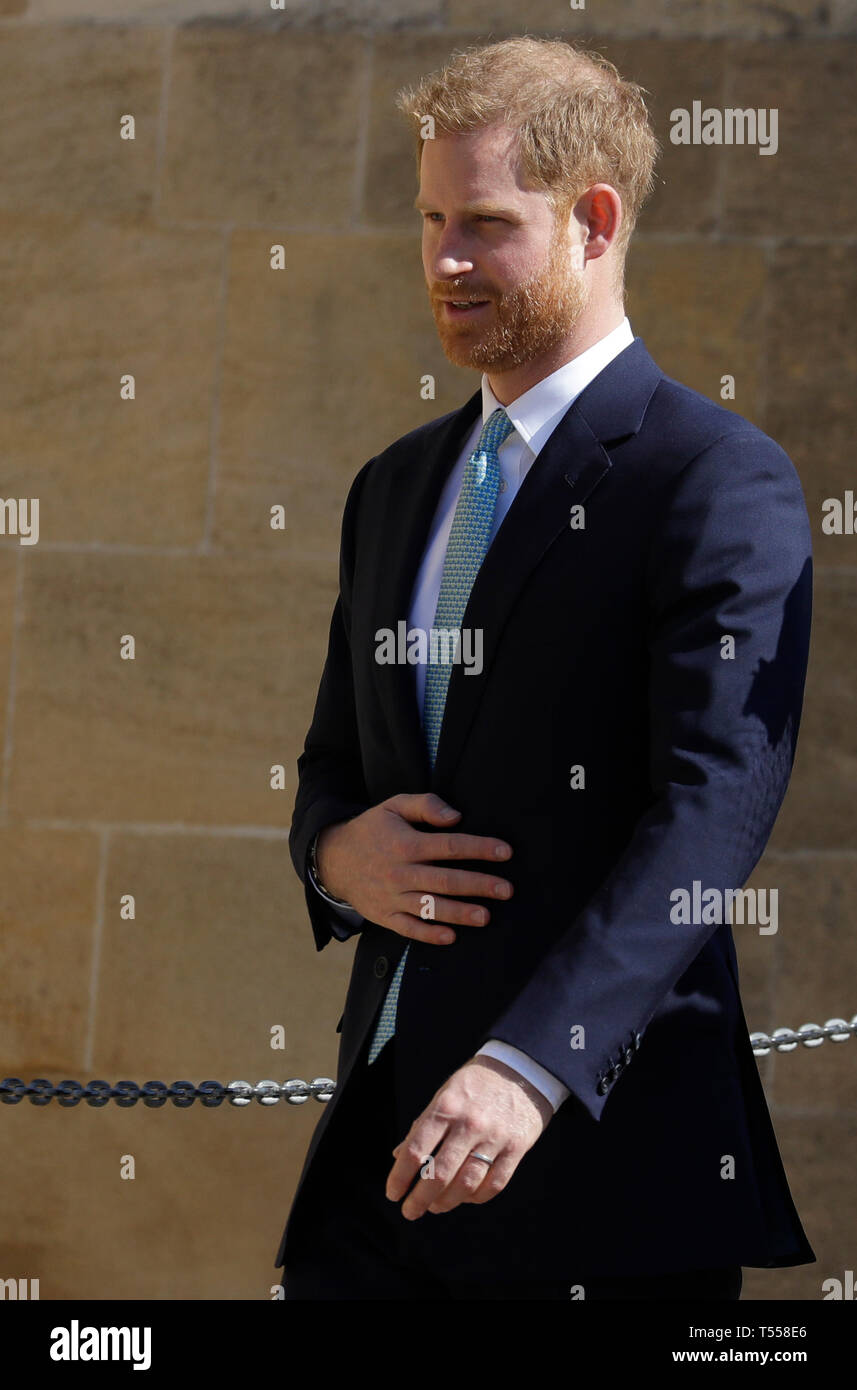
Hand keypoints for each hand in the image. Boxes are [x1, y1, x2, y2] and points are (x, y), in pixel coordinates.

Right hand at [315, 793, 513, 945]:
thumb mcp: (394, 806)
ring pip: (430, 907)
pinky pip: (408, 928)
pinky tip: (451, 937)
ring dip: (459, 913)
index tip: (505, 852)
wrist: (334, 859)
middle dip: (478, 885)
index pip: (449, 846)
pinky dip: (429, 934)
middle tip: (506, 889)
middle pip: (445, 880)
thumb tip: (456, 817)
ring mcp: (391, 896)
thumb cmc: (373, 830)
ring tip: (486, 916)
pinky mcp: (384, 915)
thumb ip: (425, 805)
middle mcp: (399, 872)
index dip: (479, 848)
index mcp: (406, 844)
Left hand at [385, 1056, 552, 1218]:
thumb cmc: (475, 1084)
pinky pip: (494, 1184)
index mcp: (446, 1108)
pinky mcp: (516, 1148)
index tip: (393, 1193)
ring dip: (446, 1203)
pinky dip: (477, 1197)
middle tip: (409, 1211)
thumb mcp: (445, 1094)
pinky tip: (465, 1197)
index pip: (416, 1151)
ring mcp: (494, 1138)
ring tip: (435, 1207)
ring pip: (466, 1184)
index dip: (400, 1177)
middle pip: (439, 1174)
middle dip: (419, 1200)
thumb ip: (423, 1125)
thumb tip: (399, 1156)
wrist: (521, 1069)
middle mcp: (469, 1124)